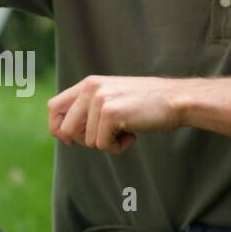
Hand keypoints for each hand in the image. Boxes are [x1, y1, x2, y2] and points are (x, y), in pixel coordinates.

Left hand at [47, 74, 184, 153]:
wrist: (176, 100)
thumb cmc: (148, 104)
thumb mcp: (114, 98)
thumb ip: (90, 109)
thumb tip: (64, 134)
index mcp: (88, 84)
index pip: (54, 107)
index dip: (58, 128)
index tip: (71, 140)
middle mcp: (90, 88)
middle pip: (65, 129)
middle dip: (84, 141)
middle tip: (109, 136)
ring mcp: (99, 99)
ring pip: (86, 141)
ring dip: (107, 144)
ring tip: (127, 130)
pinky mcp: (110, 113)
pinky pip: (102, 145)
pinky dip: (117, 147)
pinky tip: (132, 135)